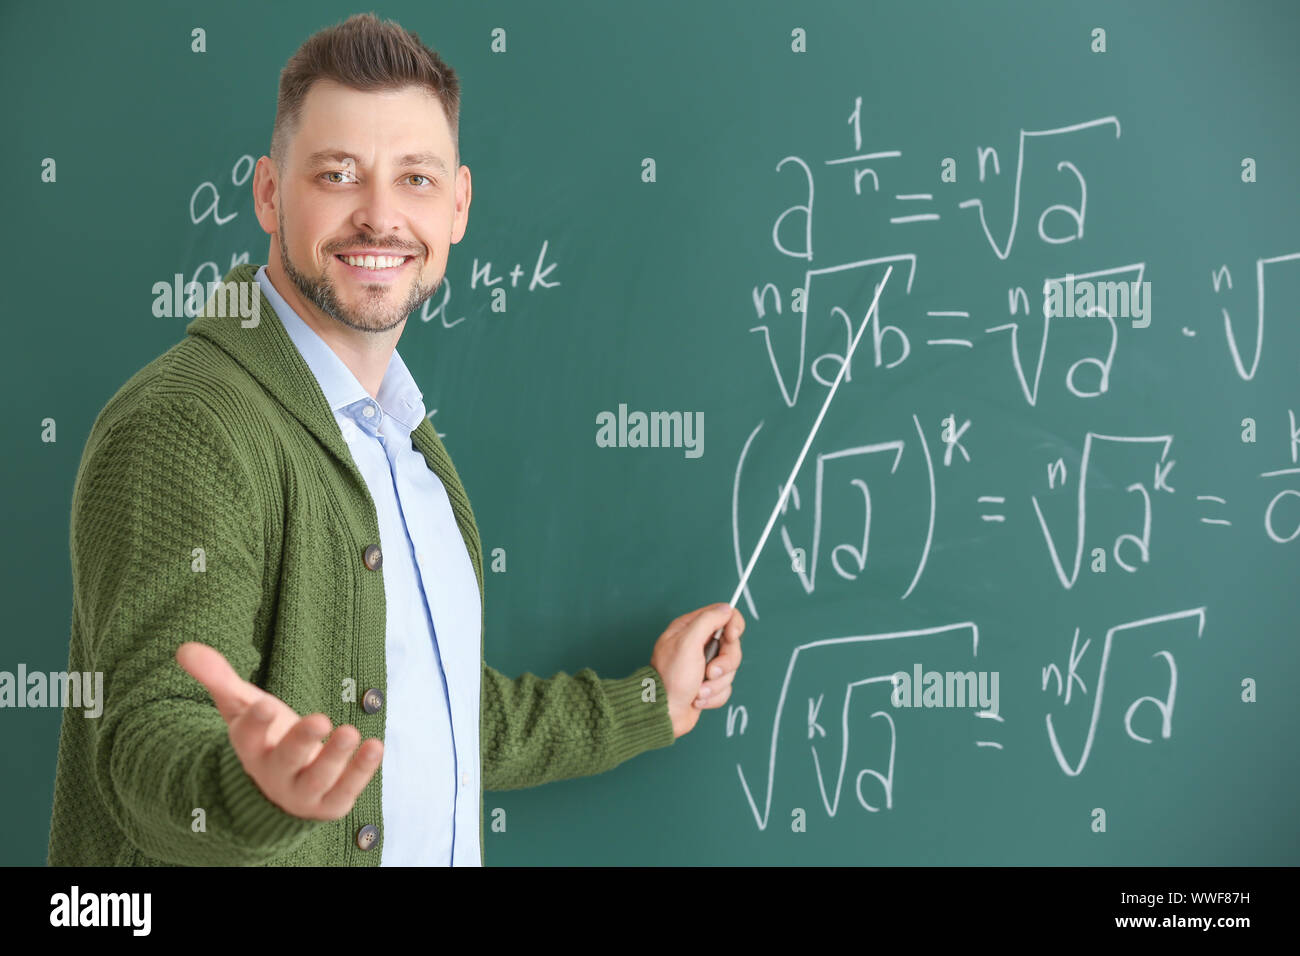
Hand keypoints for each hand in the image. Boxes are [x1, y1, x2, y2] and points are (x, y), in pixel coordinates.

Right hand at [175, 642, 382, 819]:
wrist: (282, 789)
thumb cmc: (267, 737)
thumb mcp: (243, 706)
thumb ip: (218, 677)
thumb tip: (183, 648)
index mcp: (251, 749)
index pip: (247, 737)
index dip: (256, 723)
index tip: (265, 705)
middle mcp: (275, 774)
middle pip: (286, 760)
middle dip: (302, 741)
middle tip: (322, 719)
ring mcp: (303, 792)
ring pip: (318, 779)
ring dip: (336, 757)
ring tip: (351, 731)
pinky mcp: (330, 803)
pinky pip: (347, 790)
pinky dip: (361, 770)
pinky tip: (375, 746)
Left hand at [650, 603, 744, 738]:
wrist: (663, 714)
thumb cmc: (671, 678)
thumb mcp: (688, 642)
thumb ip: (708, 620)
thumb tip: (726, 608)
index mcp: (691, 629)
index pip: (724, 615)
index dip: (733, 626)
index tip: (731, 638)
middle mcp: (698, 645)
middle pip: (732, 646)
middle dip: (724, 664)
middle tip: (709, 672)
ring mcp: (704, 666)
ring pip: (730, 670)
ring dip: (716, 684)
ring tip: (698, 691)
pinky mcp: (708, 685)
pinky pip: (725, 688)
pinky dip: (713, 696)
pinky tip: (697, 699)